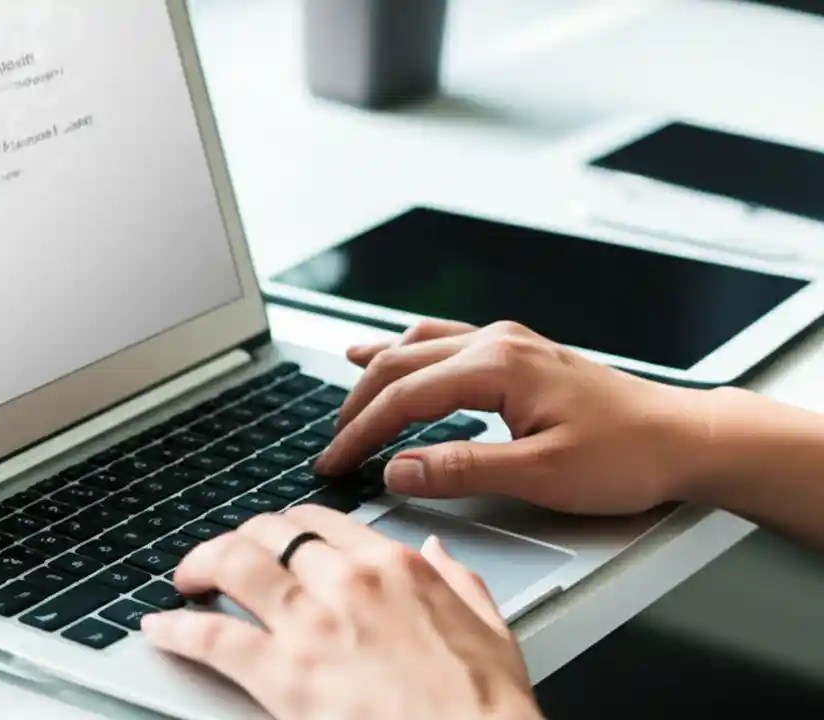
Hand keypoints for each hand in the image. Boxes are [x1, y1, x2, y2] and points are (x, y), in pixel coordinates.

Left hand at [142, 505, 542, 719]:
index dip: (284, 524)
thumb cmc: (486, 705)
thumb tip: (437, 553)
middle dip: (238, 540)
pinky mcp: (284, 675)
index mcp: (395, 567)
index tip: (272, 536)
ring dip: (200, 566)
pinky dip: (177, 630)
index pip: (320, 520)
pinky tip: (160, 628)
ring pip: (233, 567)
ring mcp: (312, 625)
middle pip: (268, 534)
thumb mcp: (489, 627)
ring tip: (186, 579)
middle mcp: (347, 582)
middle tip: (223, 557)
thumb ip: (459, 580)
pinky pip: (213, 638)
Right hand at [315, 319, 714, 514]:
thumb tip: (400, 470)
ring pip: (417, 346)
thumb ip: (462, 469)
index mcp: (496, 367)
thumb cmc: (625, 455)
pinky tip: (392, 353)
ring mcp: (507, 343)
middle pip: (400, 365)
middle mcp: (497, 343)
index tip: (334, 462)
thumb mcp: (541, 475)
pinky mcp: (518, 354)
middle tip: (332, 446)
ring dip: (376, 375)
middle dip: (357, 406)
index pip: (403, 397)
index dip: (361, 433)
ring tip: (345, 401)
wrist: (683, 438)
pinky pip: (442, 341)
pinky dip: (406, 352)